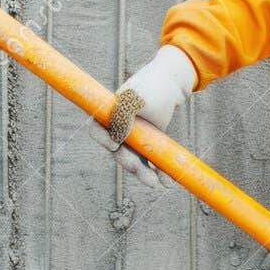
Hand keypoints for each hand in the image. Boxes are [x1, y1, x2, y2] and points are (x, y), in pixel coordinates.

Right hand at [88, 44, 197, 185]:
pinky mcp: (148, 145)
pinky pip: (151, 162)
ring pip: (135, 161)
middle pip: (119, 152)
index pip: (97, 131)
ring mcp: (134, 139)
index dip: (102, 140)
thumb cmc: (151, 87)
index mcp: (109, 115)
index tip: (115, 144)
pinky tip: (167, 180)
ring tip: (156, 183)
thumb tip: (117, 140)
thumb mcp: (136, 99)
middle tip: (143, 172)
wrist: (172, 86)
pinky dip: (158, 172)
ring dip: (144, 174)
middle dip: (130, 164)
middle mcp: (119, 130)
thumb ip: (124, 116)